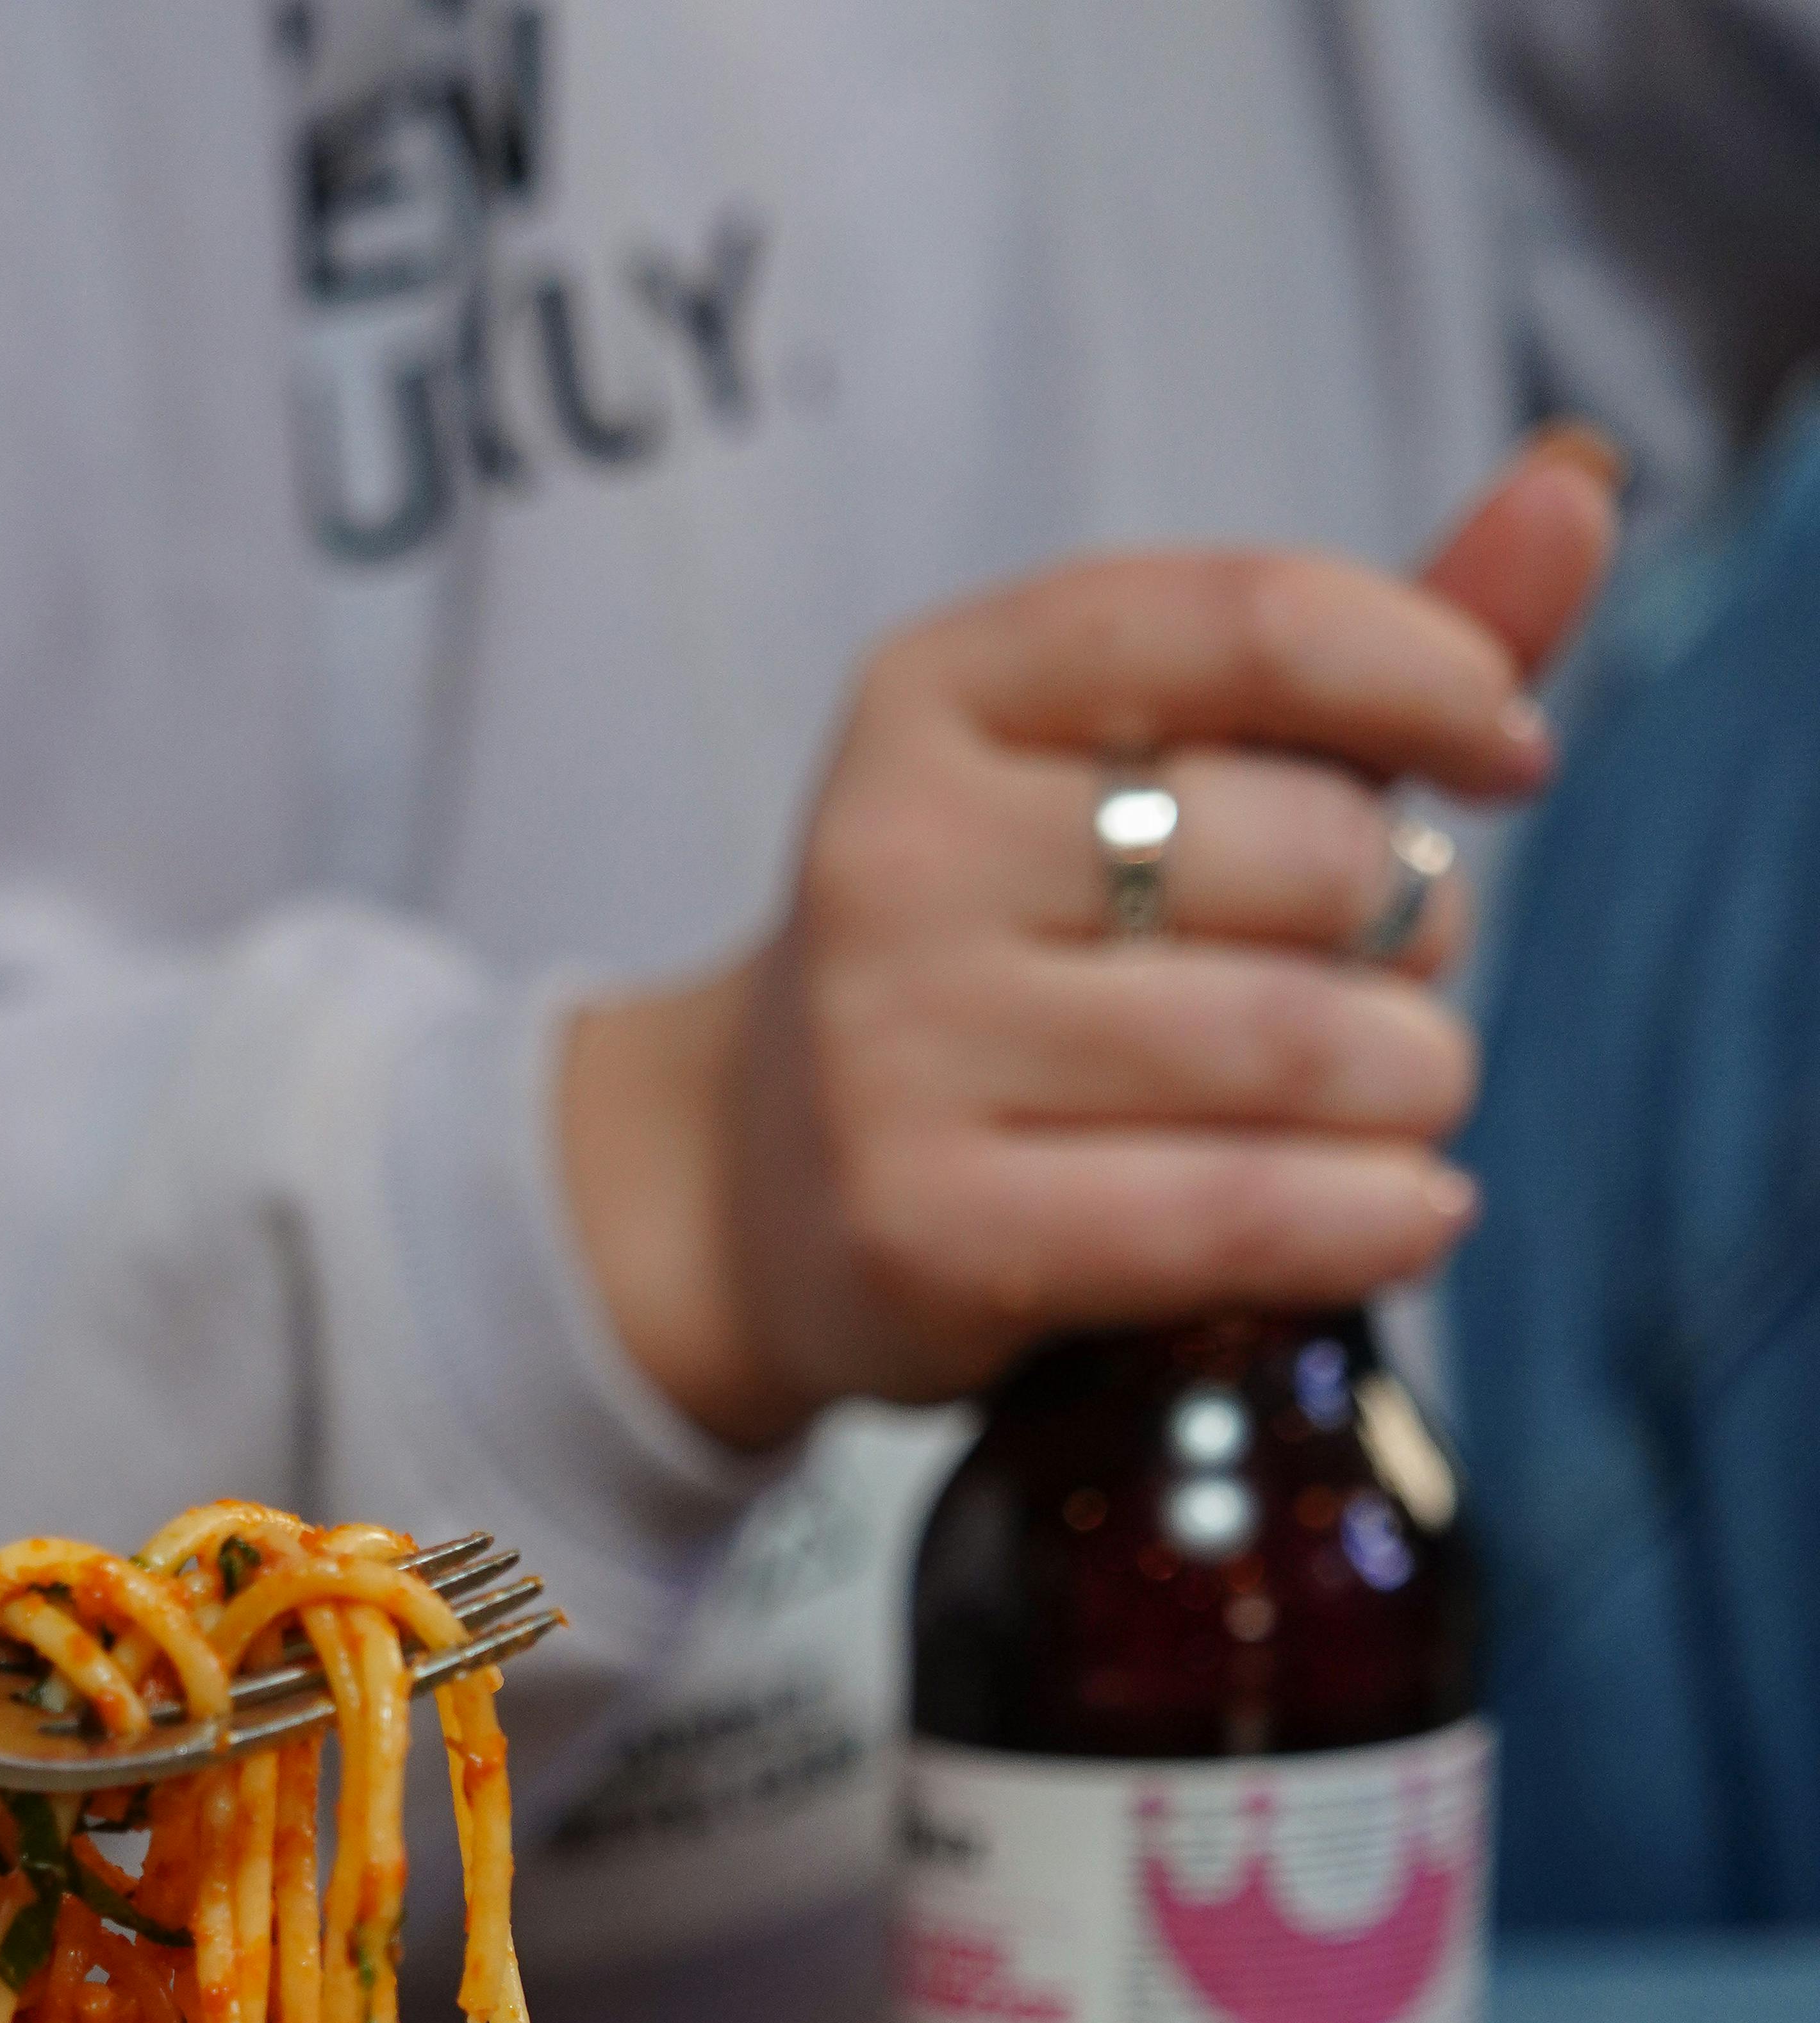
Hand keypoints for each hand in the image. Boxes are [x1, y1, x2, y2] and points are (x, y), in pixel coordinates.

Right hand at [559, 433, 1622, 1450]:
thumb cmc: (1005, 957)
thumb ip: (1350, 662)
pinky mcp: (928, 1232)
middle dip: (1412, 923)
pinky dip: (1367, 1219)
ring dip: (1413, 1083)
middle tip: (1385, 980)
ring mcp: (896, 1049)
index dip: (1431, 674)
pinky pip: (1228, 1214)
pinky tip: (1409, 1213)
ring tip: (1399, 1100)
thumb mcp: (1133, 774)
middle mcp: (896, 855)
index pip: (1252, 625)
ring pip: (1292, 1043)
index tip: (1507, 750)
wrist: (747, 1185)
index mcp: (941, 689)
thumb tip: (1579, 483)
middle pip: (1305, 856)